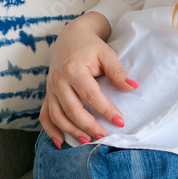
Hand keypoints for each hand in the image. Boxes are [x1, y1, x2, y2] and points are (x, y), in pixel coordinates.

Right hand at [39, 12, 137, 145]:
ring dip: (71, 131)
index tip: (120, 121)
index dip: (106, 110)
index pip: (91, 95)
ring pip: (57, 116)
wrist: (71, 36)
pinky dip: (50, 130)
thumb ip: (118, 72)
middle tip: (104, 136)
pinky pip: (44, 116)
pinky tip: (60, 142)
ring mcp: (50, 89)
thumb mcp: (107, 54)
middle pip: (72, 110)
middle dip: (88, 126)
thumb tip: (133, 88)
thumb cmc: (91, 46)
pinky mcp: (47, 94)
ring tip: (88, 140)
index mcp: (74, 70)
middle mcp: (58, 81)